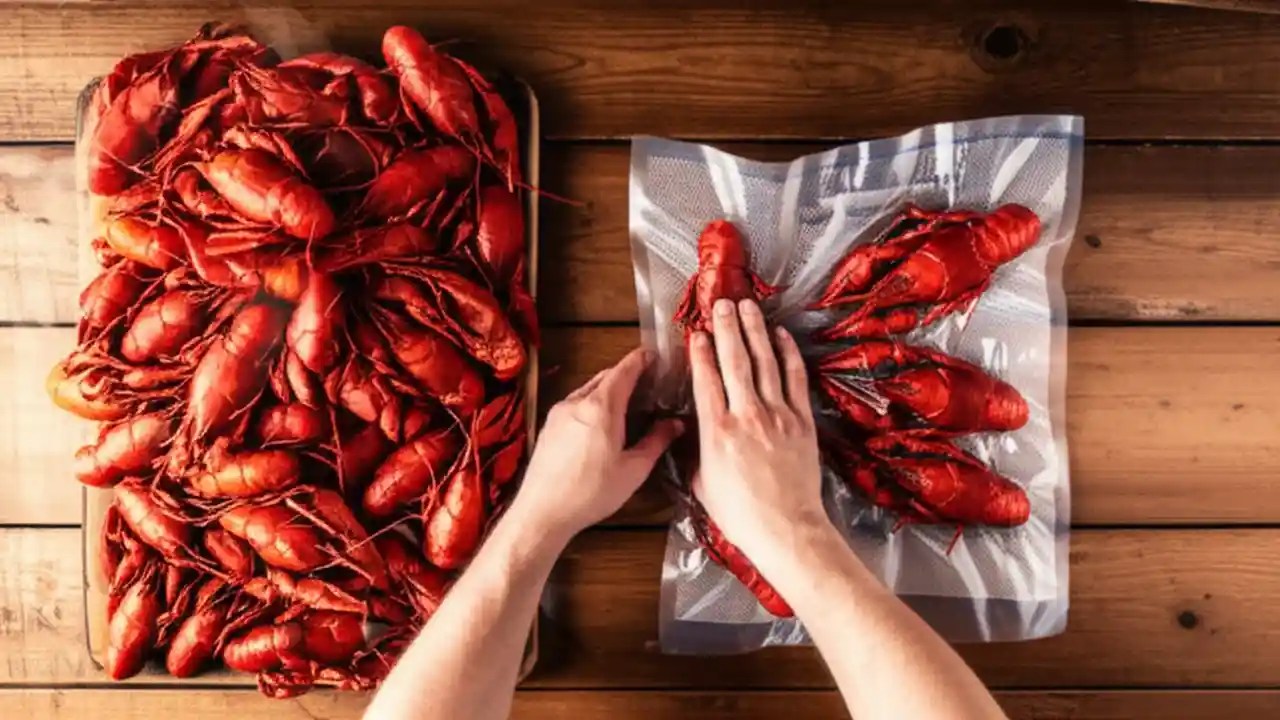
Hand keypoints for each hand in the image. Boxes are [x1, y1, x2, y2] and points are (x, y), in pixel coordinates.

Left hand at [511, 347, 683, 542]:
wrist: (542, 512)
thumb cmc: (592, 493)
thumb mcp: (633, 470)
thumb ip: (656, 442)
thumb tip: (675, 424)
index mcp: (601, 408)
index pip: (624, 370)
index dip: (641, 360)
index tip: (655, 355)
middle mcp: (577, 402)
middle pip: (605, 377)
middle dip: (626, 374)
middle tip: (647, 381)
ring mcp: (558, 413)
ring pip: (588, 390)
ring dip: (608, 389)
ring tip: (627, 402)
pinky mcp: (548, 426)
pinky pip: (575, 404)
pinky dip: (592, 403)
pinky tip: (601, 422)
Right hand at [689, 298, 827, 565]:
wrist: (786, 530)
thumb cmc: (740, 515)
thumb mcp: (702, 484)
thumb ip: (697, 452)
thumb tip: (694, 434)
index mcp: (716, 431)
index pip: (706, 379)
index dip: (700, 352)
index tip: (697, 333)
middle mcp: (747, 416)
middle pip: (735, 361)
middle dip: (727, 328)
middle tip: (721, 304)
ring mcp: (778, 415)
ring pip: (764, 362)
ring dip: (755, 331)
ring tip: (747, 307)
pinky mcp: (802, 421)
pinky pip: (795, 379)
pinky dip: (787, 354)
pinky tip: (780, 336)